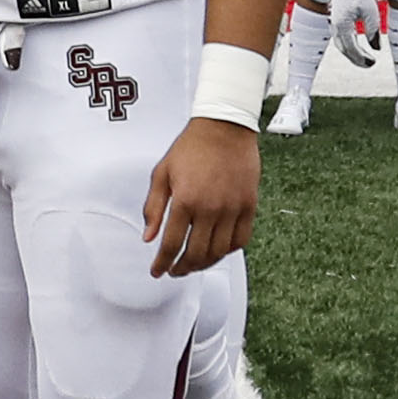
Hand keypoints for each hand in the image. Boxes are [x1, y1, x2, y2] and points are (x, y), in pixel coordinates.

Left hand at [144, 116, 259, 276]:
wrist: (224, 127)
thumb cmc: (191, 147)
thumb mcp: (161, 173)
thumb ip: (153, 207)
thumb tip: (148, 236)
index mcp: (185, 200)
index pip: (172, 244)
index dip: (162, 263)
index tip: (157, 271)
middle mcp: (210, 208)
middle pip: (196, 253)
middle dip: (182, 268)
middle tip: (174, 271)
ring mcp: (232, 208)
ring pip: (220, 251)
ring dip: (205, 264)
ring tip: (193, 264)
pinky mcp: (249, 206)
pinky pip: (241, 239)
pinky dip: (228, 251)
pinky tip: (217, 251)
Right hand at [323, 0, 384, 65]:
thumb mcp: (371, 12)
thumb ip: (373, 31)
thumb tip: (376, 47)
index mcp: (342, 25)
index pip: (351, 48)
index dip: (361, 58)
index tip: (373, 62)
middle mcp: (335, 26)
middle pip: (344, 49)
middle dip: (357, 59)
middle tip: (370, 64)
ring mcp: (333, 24)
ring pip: (341, 45)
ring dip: (352, 54)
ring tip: (365, 58)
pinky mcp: (335, 20)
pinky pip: (340, 38)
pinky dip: (349, 46)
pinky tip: (357, 47)